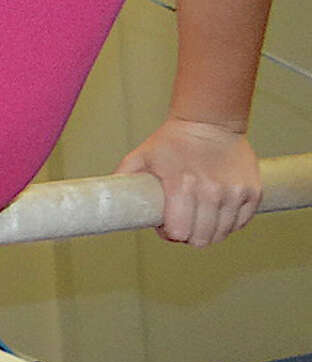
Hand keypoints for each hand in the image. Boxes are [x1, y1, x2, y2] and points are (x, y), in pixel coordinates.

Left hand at [117, 117, 261, 246]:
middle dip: (188, 235)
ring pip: (221, 235)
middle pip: (202, 240)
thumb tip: (108, 199)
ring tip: (198, 213)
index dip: (169, 233)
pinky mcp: (253, 193)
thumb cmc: (172, 140)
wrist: (210, 121)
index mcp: (182, 186)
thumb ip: (124, 177)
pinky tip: (216, 209)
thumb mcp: (141, 155)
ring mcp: (235, 193)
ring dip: (208, 230)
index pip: (179, 233)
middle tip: (182, 221)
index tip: (165, 224)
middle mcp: (211, 192)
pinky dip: (228, 223)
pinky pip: (240, 224)